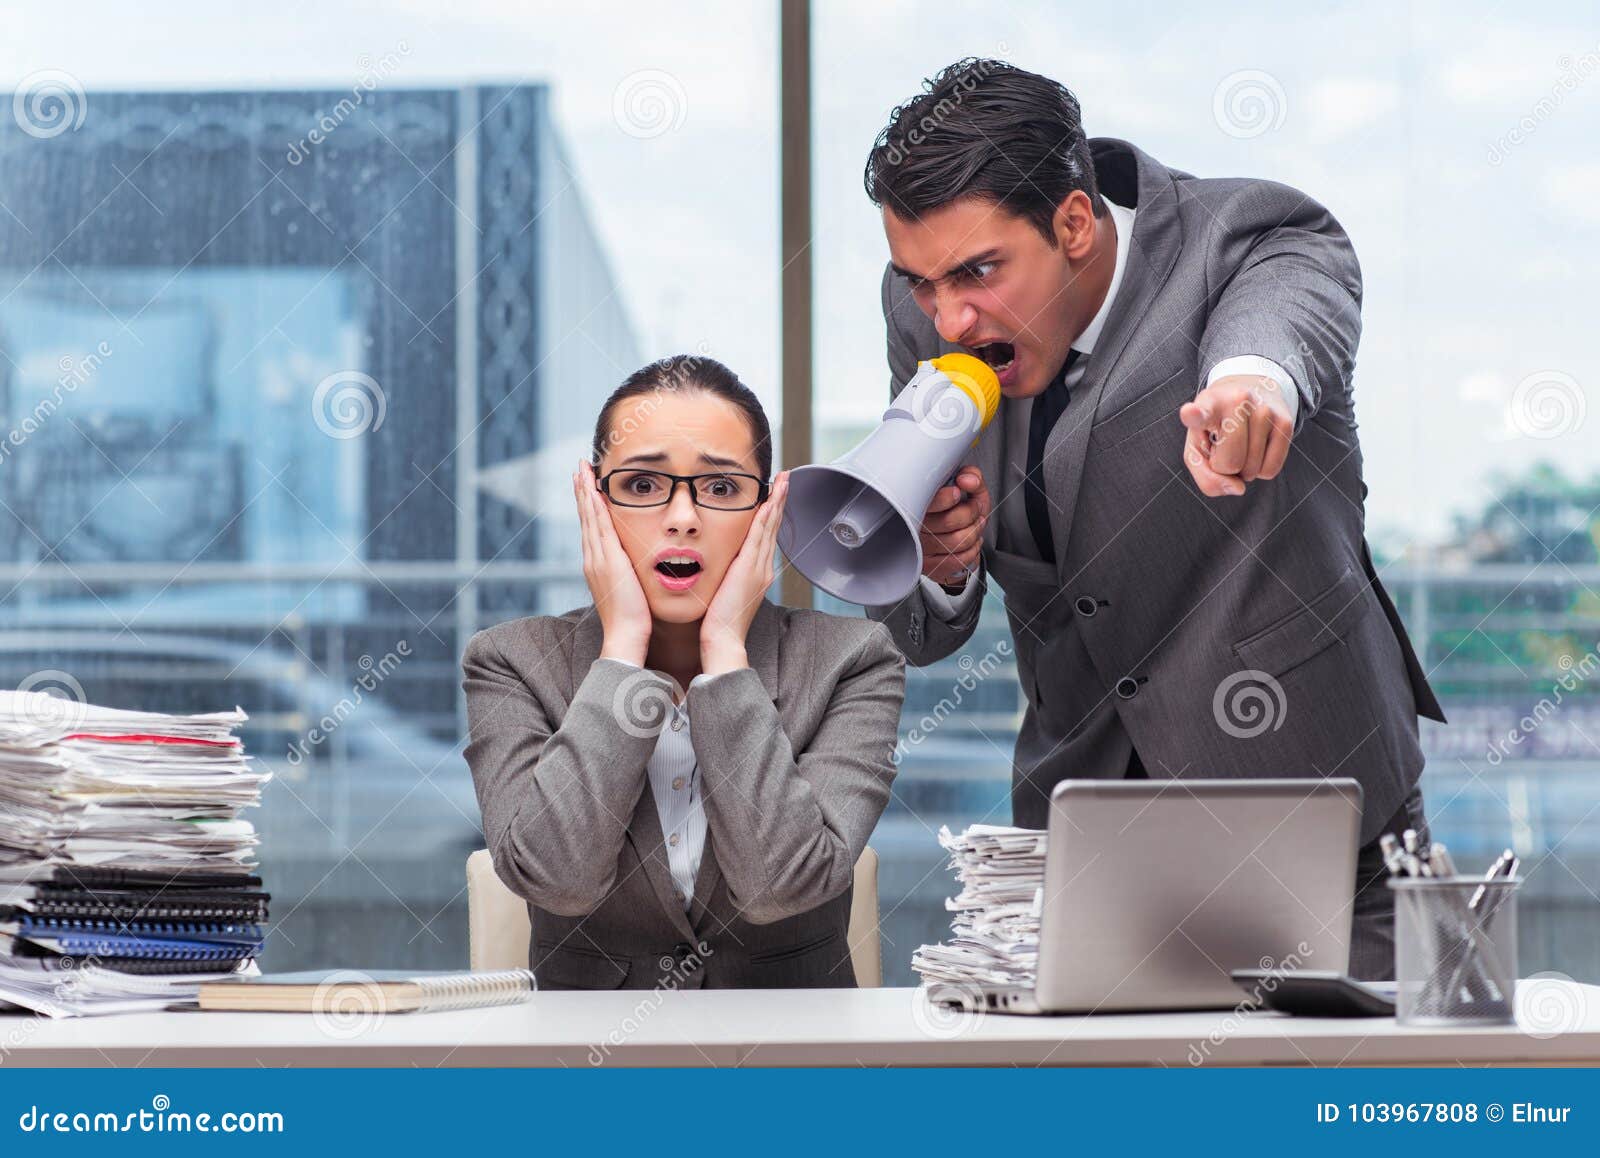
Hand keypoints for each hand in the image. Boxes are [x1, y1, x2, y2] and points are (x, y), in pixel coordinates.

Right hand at [575, 459, 651, 665]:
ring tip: (582, 469)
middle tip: (579, 468)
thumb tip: (636, 567)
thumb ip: (630, 575)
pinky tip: (593, 488)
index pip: (592, 528)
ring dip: (585, 491)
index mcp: (598, 565)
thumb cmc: (634, 619)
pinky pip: (599, 525)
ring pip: (589, 517)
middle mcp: (593, 559)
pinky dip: (594, 505)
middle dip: (582, 491)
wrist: (626, 636)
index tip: (587, 485)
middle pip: (586, 517)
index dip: (589, 505)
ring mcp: (597, 558)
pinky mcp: (606, 559)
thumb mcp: (630, 590)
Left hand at [699, 471, 788, 674]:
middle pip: (774, 527)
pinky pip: (760, 536)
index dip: (772, 513)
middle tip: (786, 478)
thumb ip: (727, 574)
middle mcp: (763, 568)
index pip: (767, 535)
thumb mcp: (726, 592)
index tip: (775, 494)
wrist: (724, 639)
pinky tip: (769, 500)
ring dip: (777, 502)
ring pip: (770, 527)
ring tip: (783, 481)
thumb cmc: (719, 621)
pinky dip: (766, 516)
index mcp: (758, 573)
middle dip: (780, 501)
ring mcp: (759, 568)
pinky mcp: (750, 568)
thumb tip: (721, 563)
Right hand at [918, 466, 989, 589]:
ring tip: (975, 524)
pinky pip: (959, 560)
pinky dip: (973, 549)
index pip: (929, 502)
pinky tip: (970, 541)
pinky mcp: (929, 567)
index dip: (948, 497)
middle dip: (971, 513)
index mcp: (916, 503)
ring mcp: (921, 549)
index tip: (958, 493)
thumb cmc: (955, 510)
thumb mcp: (966, 488)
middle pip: (949, 521)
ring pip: (957, 542)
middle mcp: (914, 527)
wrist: (950, 538)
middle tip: (974, 508)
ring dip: (975, 532)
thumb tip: (968, 480)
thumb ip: (971, 476)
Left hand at [1179, 374, 1293, 497]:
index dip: (1193, 415)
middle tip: (1225, 445)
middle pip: (1230, 463)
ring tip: (1241, 442)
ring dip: (1244, 468)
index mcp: (1207, 404)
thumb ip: (1206, 476)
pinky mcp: (1285, 422)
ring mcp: (1265, 410)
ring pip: (1251, 470)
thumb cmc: (1215, 428)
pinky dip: (1260, 469)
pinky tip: (1257, 446)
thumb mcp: (1198, 449)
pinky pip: (1269, 471)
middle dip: (1225, 467)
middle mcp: (1238, 401)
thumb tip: (1238, 488)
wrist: (1252, 393)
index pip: (1200, 412)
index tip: (1189, 413)